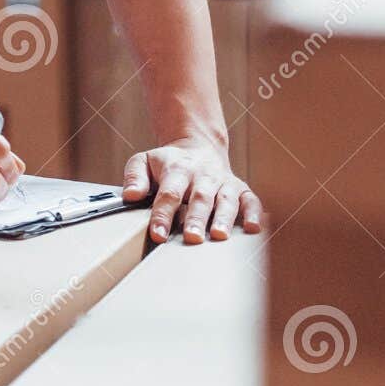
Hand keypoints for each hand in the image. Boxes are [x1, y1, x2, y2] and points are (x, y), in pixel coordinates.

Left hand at [123, 139, 262, 243]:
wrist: (199, 147)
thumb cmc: (169, 162)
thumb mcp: (144, 161)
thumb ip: (135, 176)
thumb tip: (130, 195)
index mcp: (178, 170)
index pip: (169, 193)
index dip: (163, 214)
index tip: (158, 234)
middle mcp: (203, 176)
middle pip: (200, 198)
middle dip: (197, 218)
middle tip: (192, 237)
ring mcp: (224, 182)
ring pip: (226, 200)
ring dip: (224, 217)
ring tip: (219, 235)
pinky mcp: (240, 189)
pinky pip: (251, 200)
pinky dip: (254, 213)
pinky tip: (253, 228)